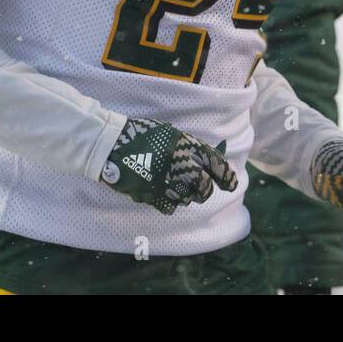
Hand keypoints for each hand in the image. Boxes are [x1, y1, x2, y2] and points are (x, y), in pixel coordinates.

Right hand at [101, 118, 237, 214]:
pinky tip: (162, 192)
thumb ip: (190, 147)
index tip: (231, 184)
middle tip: (202, 190)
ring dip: (186, 196)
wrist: (111, 144)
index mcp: (186, 145)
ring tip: (175, 186)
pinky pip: (169, 207)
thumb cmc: (142, 135)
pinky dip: (169, 203)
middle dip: (205, 190)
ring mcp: (164, 181)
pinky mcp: (150, 195)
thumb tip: (209, 162)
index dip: (226, 176)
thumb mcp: (171, 134)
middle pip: (204, 187)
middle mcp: (178, 164)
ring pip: (187, 199)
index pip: (215, 163)